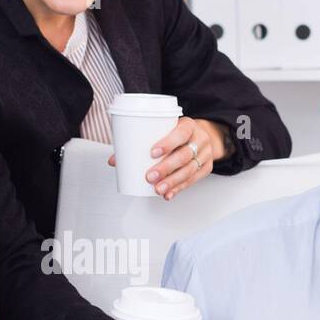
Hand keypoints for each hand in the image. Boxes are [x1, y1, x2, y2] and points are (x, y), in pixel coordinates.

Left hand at [107, 116, 228, 200]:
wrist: (200, 137)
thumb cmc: (177, 134)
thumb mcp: (163, 131)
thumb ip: (140, 143)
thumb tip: (113, 161)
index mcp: (189, 125)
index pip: (181, 132)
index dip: (168, 143)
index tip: (152, 153)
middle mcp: (200, 139)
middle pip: (185, 155)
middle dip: (166, 168)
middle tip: (150, 177)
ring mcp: (205, 154)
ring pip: (190, 170)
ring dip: (172, 182)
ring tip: (158, 189)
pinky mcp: (206, 168)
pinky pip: (193, 180)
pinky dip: (179, 188)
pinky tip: (168, 194)